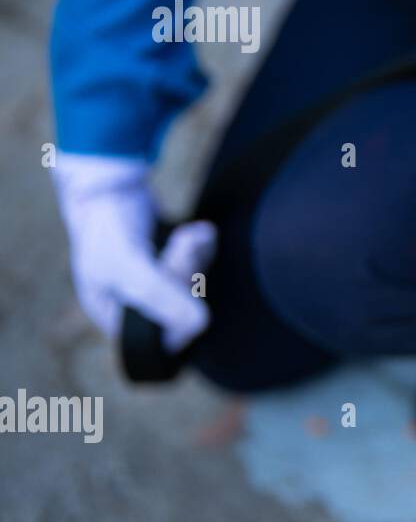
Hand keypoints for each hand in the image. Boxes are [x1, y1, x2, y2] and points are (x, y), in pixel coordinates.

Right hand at [52, 153, 215, 353]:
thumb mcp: (129, 264)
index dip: (178, 315)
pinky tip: (196, 231)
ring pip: (194, 285)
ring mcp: (155, 284)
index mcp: (113, 315)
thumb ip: (159, 295)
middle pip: (180, 309)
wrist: (112, 184)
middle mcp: (134, 305)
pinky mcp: (173, 263)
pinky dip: (202, 247)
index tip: (182, 279)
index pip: (159, 337)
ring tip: (185, 236)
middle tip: (181, 246)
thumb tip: (200, 325)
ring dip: (195, 257)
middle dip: (185, 274)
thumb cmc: (107, 227)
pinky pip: (202, 265)